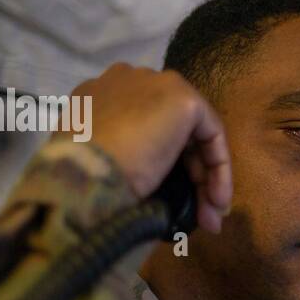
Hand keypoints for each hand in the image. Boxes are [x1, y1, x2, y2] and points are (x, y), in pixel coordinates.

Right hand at [60, 64, 232, 232]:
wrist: (81, 176)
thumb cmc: (82, 179)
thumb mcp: (97, 162)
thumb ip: (119, 157)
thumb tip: (140, 179)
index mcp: (98, 97)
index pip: (144, 127)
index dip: (163, 167)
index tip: (167, 204)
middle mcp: (128, 81)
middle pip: (173, 130)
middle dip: (190, 177)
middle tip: (198, 218)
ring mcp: (156, 84)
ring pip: (194, 134)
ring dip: (206, 179)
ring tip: (210, 218)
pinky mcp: (182, 98)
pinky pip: (211, 134)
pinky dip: (218, 168)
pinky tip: (216, 200)